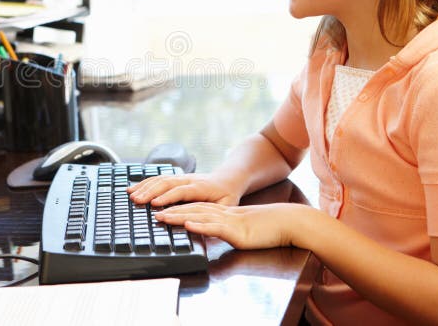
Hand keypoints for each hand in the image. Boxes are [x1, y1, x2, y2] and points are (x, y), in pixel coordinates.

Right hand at [127, 173, 240, 206]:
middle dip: (150, 191)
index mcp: (201, 187)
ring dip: (145, 187)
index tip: (155, 204)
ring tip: (131, 195)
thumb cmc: (227, 196)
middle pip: (167, 183)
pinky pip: (158, 178)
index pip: (182, 191)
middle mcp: (189, 180)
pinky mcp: (176, 178)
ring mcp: (181, 177)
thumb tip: (206, 230)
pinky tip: (134, 188)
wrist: (228, 179)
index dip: (168, 197)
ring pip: (160, 179)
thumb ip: (217, 217)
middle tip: (137, 201)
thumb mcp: (228, 207)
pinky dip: (145, 183)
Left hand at [155, 202, 314, 249]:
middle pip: (191, 209)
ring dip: (178, 216)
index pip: (193, 207)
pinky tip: (188, 225)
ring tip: (161, 217)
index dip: (174, 207)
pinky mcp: (237, 230)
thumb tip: (209, 229)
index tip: (156, 209)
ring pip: (199, 216)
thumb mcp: (240, 227)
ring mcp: (228, 220)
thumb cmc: (266, 227)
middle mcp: (222, 213)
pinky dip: (200, 226)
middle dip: (169, 209)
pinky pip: (215, 227)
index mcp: (222, 212)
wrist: (287, 223)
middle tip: (150, 211)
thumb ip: (225, 227)